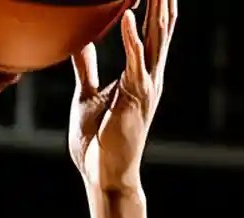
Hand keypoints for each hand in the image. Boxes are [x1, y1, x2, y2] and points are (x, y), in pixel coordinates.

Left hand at [69, 0, 176, 191]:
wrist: (104, 174)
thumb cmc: (97, 140)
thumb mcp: (88, 93)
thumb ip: (87, 65)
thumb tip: (81, 41)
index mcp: (140, 76)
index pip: (152, 33)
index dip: (154, 6)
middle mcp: (149, 77)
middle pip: (161, 30)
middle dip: (163, 2)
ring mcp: (146, 87)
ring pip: (156, 40)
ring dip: (156, 10)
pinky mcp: (135, 98)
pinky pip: (135, 62)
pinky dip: (131, 39)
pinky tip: (129, 15)